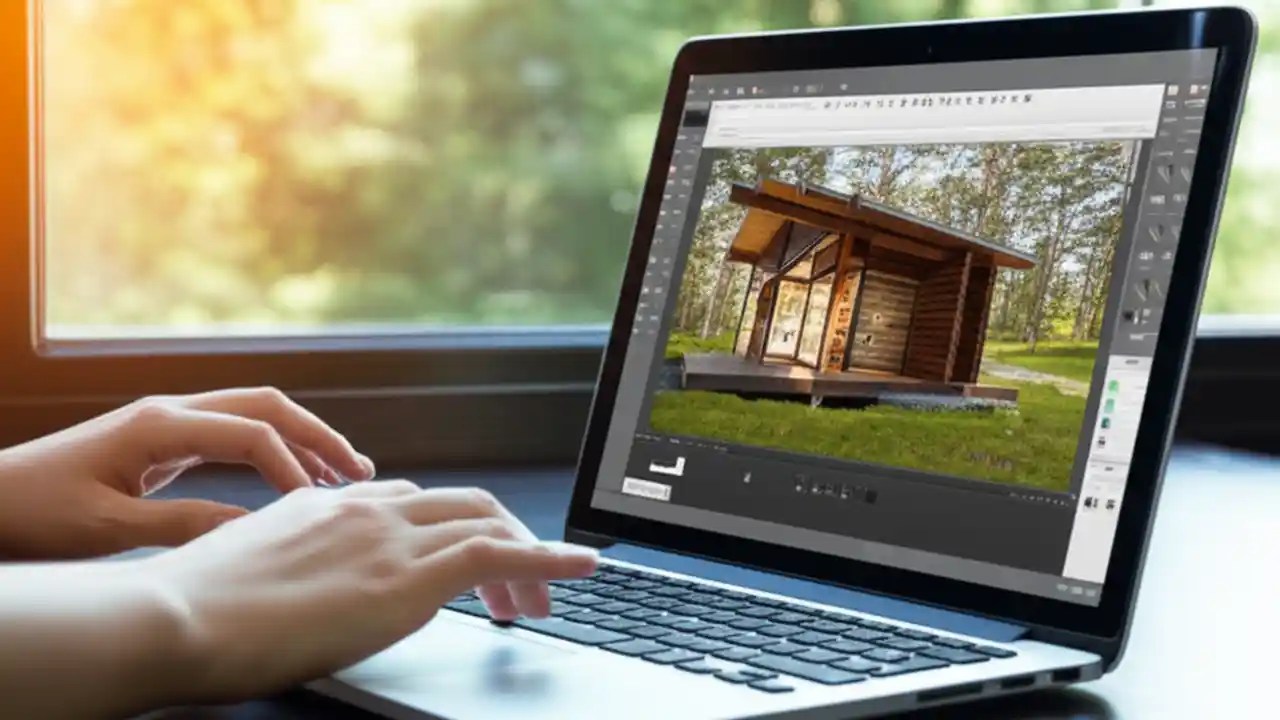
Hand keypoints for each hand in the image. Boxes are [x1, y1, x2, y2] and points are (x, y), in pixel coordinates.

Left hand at [0, 387, 374, 559]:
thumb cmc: (37, 513)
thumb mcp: (110, 528)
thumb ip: (185, 524)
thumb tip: (254, 528)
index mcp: (160, 425)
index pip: (251, 434)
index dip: (291, 469)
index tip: (315, 509)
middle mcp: (170, 411)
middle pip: (267, 406)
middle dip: (318, 436)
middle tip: (361, 472)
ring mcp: (167, 421)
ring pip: (254, 414)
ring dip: (301, 440)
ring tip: (342, 475)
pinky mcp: (163, 440)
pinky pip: (233, 433)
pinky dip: (272, 450)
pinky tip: (289, 478)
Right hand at [145, 481, 598, 703]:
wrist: (171, 619)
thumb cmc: (195, 611)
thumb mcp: (258, 572)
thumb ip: (305, 566)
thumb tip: (336, 587)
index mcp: (330, 503)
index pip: (417, 503)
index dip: (456, 530)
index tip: (473, 561)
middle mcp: (367, 507)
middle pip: (465, 504)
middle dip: (505, 539)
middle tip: (522, 587)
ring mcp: (389, 536)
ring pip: (488, 522)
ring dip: (528, 559)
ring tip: (544, 601)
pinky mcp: (407, 575)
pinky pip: (499, 552)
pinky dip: (550, 556)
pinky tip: (579, 567)